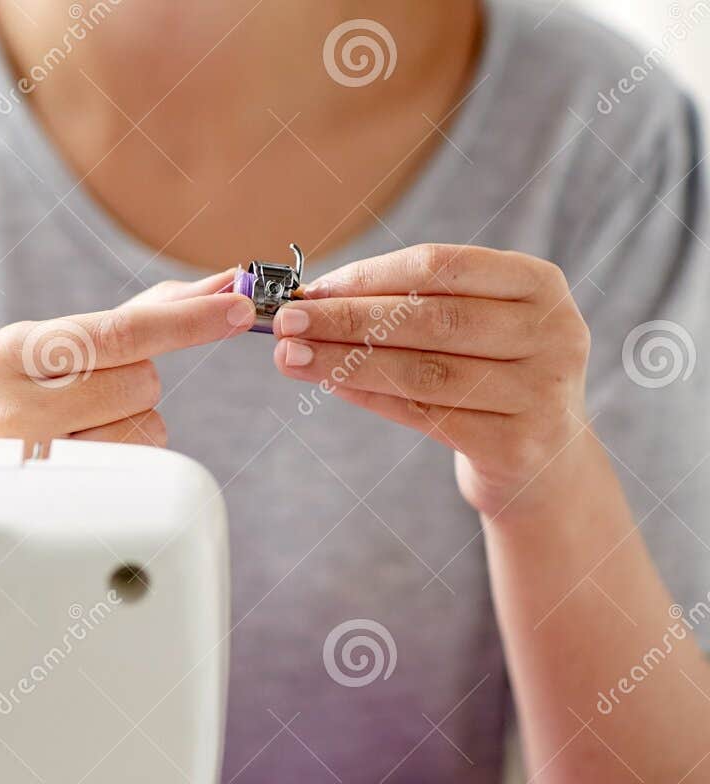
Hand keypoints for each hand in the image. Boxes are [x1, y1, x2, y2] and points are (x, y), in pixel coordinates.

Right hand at [0, 271, 255, 447]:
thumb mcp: (67, 342)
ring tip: (87, 423)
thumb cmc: (36, 390)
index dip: (185, 320)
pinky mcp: (64, 496)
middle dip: (139, 379)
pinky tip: (92, 450)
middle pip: (139, 380)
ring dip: (134, 418)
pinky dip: (132, 450)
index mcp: (9, 352)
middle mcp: (11, 406)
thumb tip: (222, 284)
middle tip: (97, 388)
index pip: (117, 332)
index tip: (237, 308)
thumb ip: (146, 311)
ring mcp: (35, 461)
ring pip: (144, 423)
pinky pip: (141, 459)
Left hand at [272, 243, 592, 517]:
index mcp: (538, 285)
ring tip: (292, 355)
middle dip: (347, 319)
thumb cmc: (489, 376)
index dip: (367, 277)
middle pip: (430, 319)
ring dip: (346, 361)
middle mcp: (552, 332)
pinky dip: (370, 397)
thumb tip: (312, 298)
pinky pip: (426, 416)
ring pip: (424, 371)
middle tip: (286, 322)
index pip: (441, 267)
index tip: (308, 289)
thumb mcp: (472, 327)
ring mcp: (540, 392)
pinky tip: (328, 386)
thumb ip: (409, 305)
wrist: (544, 461)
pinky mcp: (518, 445)